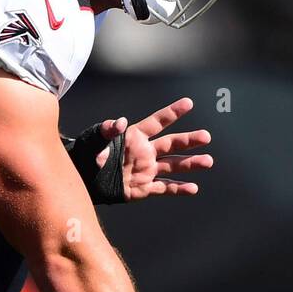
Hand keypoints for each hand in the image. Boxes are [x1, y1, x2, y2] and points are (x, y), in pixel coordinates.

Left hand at [96, 96, 212, 199]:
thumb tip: (119, 122)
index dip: (172, 112)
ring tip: (208, 161)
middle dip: (188, 140)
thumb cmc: (86, 153)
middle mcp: (145, 152)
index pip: (157, 122)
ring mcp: (147, 170)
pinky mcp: (144, 187)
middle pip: (171, 144)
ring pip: (173, 165)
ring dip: (190, 164)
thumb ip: (106, 131)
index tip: (188, 103)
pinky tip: (193, 188)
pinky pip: (165, 187)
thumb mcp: (93, 140)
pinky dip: (179, 188)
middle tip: (206, 136)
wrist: (84, 179)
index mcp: (135, 137)